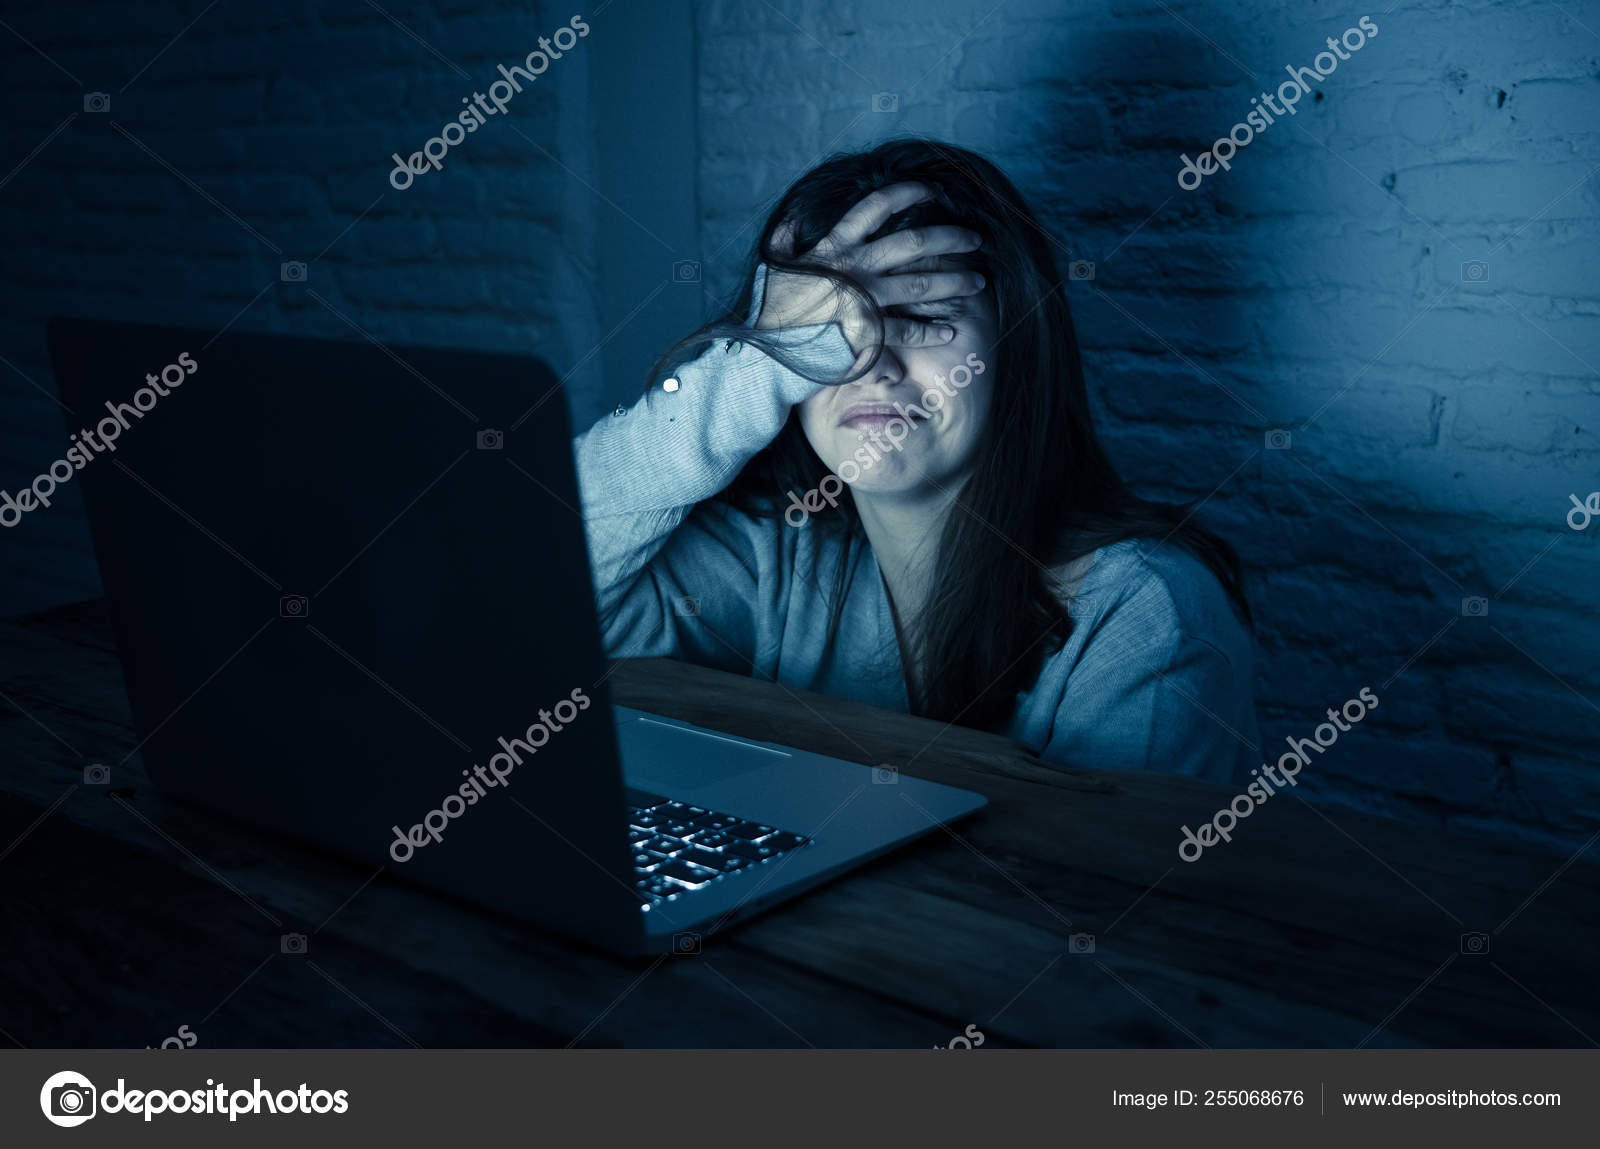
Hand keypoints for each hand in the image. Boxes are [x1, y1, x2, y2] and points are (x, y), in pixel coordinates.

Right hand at [753, 182, 984, 360]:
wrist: (763, 351)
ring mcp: (863, 298)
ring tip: (977, 282)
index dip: (907, 193)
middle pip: (914, 242)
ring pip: (920, 283)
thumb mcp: (772, 267)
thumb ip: (784, 241)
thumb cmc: (768, 310)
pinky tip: (948, 331)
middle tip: (975, 240)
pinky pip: (907, 330)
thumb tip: (790, 220)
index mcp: (833, 245)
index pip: (876, 206)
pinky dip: (929, 331)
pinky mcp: (867, 332)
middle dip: (950, 238)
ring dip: (953, 282)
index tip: (931, 191)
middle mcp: (854, 266)